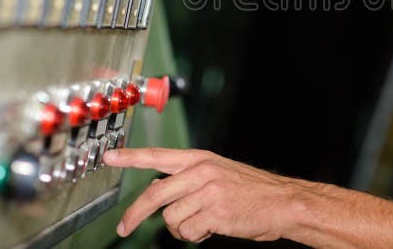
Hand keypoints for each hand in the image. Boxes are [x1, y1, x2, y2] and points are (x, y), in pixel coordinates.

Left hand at [102, 147, 309, 242]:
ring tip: (203, 224)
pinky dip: (196, 236)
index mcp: (201, 159)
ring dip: (182, 229)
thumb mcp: (220, 173)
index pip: (159, 156)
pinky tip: (214, 228)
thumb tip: (160, 195)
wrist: (283, 202)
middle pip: (155, 194)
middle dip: (135, 214)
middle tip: (124, 227)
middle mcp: (201, 172)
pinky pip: (188, 233)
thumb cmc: (253, 191)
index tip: (109, 157)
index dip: (131, 157)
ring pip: (171, 219)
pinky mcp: (214, 213)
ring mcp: (208, 192)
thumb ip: (190, 179)